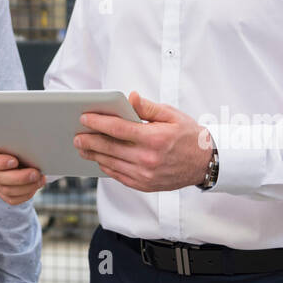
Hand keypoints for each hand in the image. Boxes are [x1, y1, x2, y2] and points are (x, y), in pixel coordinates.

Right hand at [0, 141, 44, 205]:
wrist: (23, 153)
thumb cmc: (18, 142)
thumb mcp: (15, 137)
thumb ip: (17, 139)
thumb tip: (32, 141)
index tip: (15, 161)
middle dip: (20, 177)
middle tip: (35, 173)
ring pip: (7, 190)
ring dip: (26, 186)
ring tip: (40, 179)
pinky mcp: (3, 193)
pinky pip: (13, 199)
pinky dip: (26, 194)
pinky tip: (36, 185)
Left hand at [73, 91, 212, 191]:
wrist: (205, 163)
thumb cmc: (188, 135)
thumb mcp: (171, 115)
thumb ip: (147, 107)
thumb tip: (129, 97)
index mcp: (154, 138)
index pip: (119, 129)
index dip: (99, 122)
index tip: (85, 118)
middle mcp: (148, 159)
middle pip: (110, 148)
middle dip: (90, 141)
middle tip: (77, 135)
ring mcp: (146, 175)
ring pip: (112, 164)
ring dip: (94, 155)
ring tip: (82, 148)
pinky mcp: (145, 185)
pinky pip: (119, 176)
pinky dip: (107, 167)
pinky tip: (100, 160)